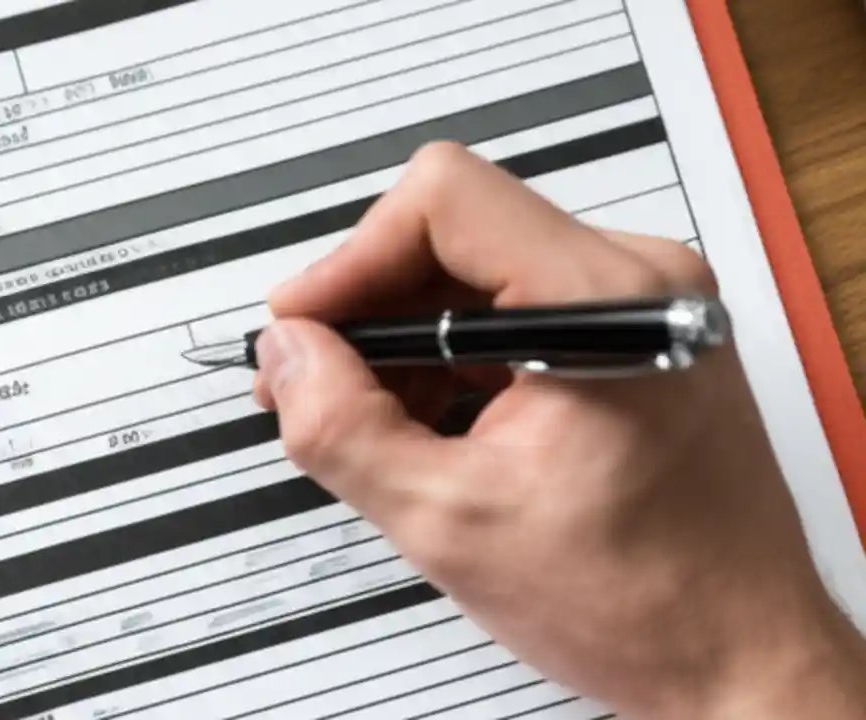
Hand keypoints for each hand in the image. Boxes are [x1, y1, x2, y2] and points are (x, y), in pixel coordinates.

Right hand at [253, 143, 865, 719]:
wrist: (738, 657)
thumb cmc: (641, 602)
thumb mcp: (451, 523)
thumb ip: (343, 428)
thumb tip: (285, 356)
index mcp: (603, 302)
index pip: (444, 200)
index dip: (351, 259)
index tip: (301, 327)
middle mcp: (636, 281)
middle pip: (456, 233)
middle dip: (369, 309)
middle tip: (312, 383)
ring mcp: (641, 307)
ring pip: (478, 274)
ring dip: (407, 341)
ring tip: (372, 423)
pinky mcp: (634, 339)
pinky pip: (514, 313)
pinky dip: (455, 360)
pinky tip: (429, 427)